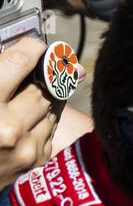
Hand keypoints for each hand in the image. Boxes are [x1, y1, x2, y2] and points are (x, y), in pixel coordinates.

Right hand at [0, 36, 56, 186]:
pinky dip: (45, 116)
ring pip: (50, 107)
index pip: (18, 63)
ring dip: (47, 94)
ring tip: (43, 84)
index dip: (31, 48)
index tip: (36, 44)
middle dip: (45, 72)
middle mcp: (9, 129)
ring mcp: (25, 149)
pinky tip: (35, 110)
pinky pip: (50, 128)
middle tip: (50, 60)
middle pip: (41, 86)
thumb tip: (14, 55)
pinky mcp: (34, 161)